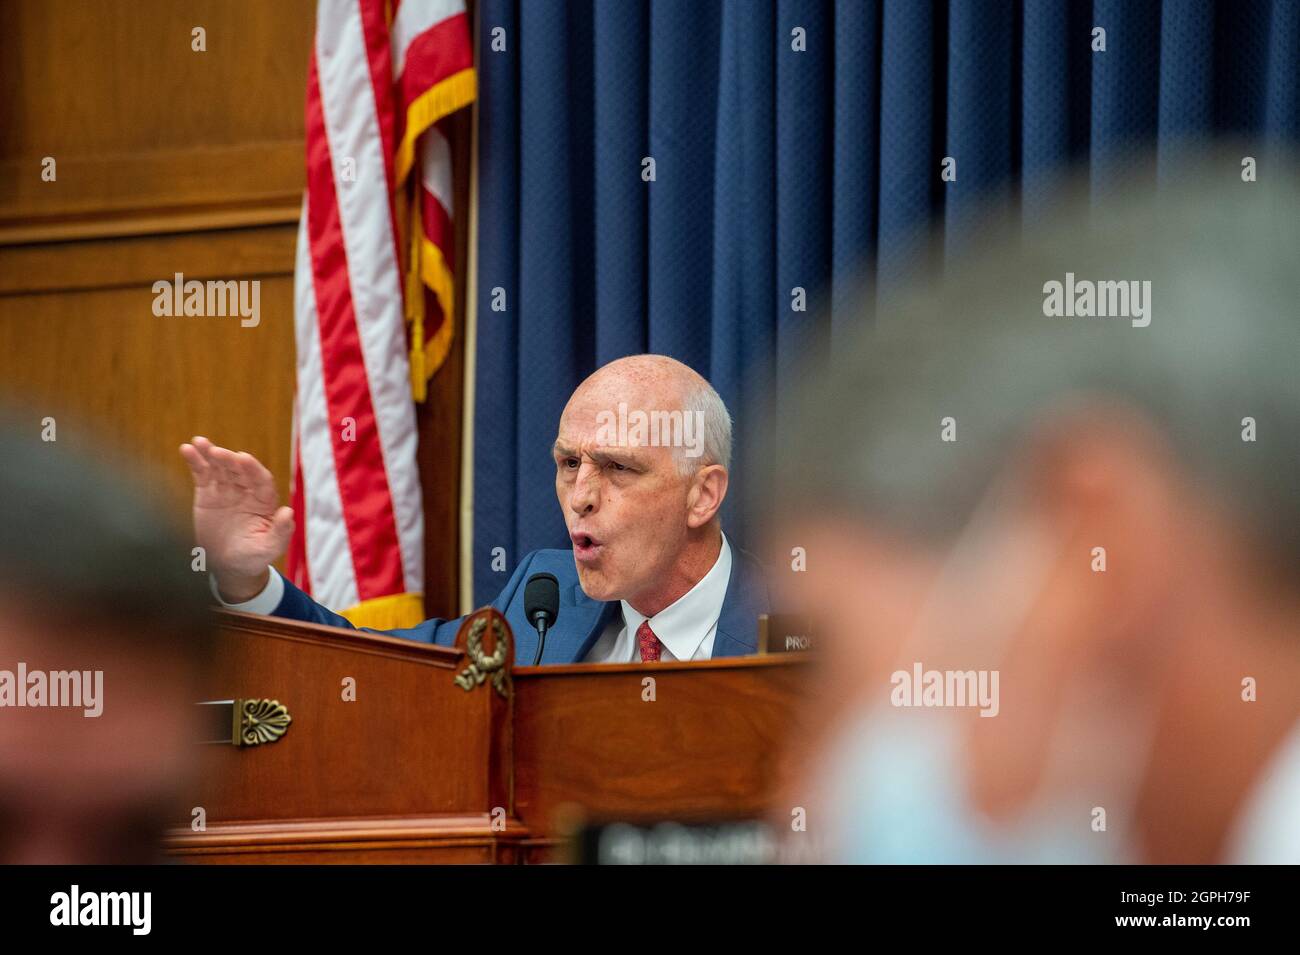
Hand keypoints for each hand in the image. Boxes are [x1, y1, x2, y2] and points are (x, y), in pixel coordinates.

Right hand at [179, 436, 293, 602]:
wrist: (229, 564)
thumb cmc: (254, 556)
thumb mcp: (269, 547)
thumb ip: (280, 531)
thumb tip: (288, 512)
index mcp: (265, 500)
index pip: (261, 480)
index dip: (253, 468)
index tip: (242, 457)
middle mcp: (247, 490)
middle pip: (239, 470)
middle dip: (228, 460)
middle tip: (217, 452)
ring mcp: (227, 489)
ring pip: (220, 467)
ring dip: (210, 453)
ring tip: (199, 443)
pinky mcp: (207, 492)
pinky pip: (202, 473)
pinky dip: (195, 461)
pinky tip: (186, 449)